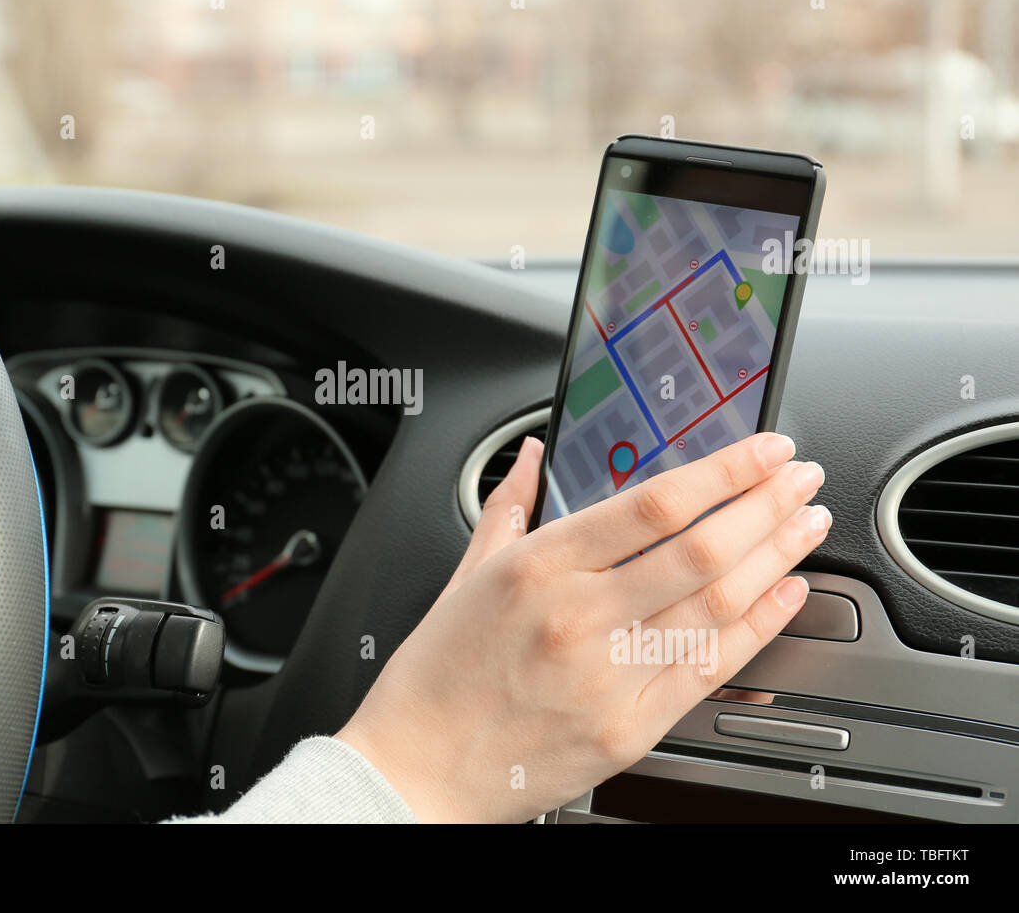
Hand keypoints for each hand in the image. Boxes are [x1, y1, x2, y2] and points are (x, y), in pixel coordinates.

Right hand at [336, 431, 828, 822]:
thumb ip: (508, 505)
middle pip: (701, 548)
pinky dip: (757, 627)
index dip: (724, 471)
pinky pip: (708, 670)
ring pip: (717, 606)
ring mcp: (607, 678)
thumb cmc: (436, 675)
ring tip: (806, 524)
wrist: (416, 770)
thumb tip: (528, 455)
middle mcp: (577, 618)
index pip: (653, 504)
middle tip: (800, 477)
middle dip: (767, 504)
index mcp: (536, 568)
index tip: (761, 451)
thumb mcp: (464, 574)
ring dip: (775, 557)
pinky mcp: (626, 730)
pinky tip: (785, 595)